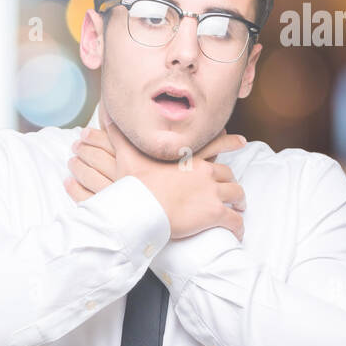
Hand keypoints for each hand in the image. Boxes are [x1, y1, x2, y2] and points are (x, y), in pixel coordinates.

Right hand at [63, 118, 247, 240]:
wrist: (141, 209)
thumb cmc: (135, 185)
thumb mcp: (127, 157)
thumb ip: (120, 136)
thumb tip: (106, 115)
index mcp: (189, 159)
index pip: (214, 145)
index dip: (228, 142)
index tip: (240, 140)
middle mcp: (205, 173)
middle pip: (227, 174)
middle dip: (231, 180)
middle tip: (233, 187)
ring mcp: (212, 193)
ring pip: (236, 194)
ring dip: (238, 201)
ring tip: (238, 208)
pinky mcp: (214, 214)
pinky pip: (234, 220)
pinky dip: (238, 226)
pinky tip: (237, 231)